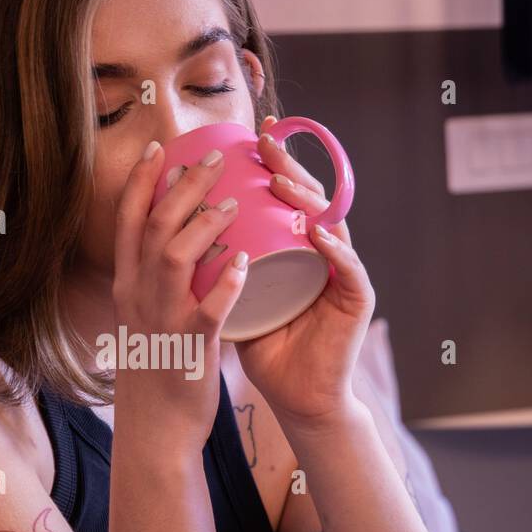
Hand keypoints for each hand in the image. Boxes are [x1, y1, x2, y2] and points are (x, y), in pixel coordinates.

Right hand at [111, 139, 249, 452]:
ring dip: (204, 224)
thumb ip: (157, 280)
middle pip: (153, 226)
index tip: (162, 149)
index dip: (143, 181)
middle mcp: (138, 297)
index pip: (128, 222)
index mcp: (127, 286)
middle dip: (182, 187)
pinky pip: (207, 309)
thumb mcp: (145, 317)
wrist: (155, 428)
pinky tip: (245, 262)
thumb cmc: (158, 368)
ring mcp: (162, 322)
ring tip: (235, 203)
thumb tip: (177, 240)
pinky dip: (225, 283)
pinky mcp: (189, 348)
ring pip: (174, 257)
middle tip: (213, 160)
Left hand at [233, 115, 374, 429]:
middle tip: (265, 141)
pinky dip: (335, 249)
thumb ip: (215, 267)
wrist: (297, 395)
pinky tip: (319, 233)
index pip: (283, 198)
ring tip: (281, 182)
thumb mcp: (233, 297)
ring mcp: (342, 272)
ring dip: (307, 200)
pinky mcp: (357, 300)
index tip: (244, 137)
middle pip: (309, 198)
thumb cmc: (266, 345)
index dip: (268, 165)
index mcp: (294, 247)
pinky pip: (349, 268)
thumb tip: (173, 232)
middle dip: (288, 166)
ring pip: (332, 222)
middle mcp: (322, 251)